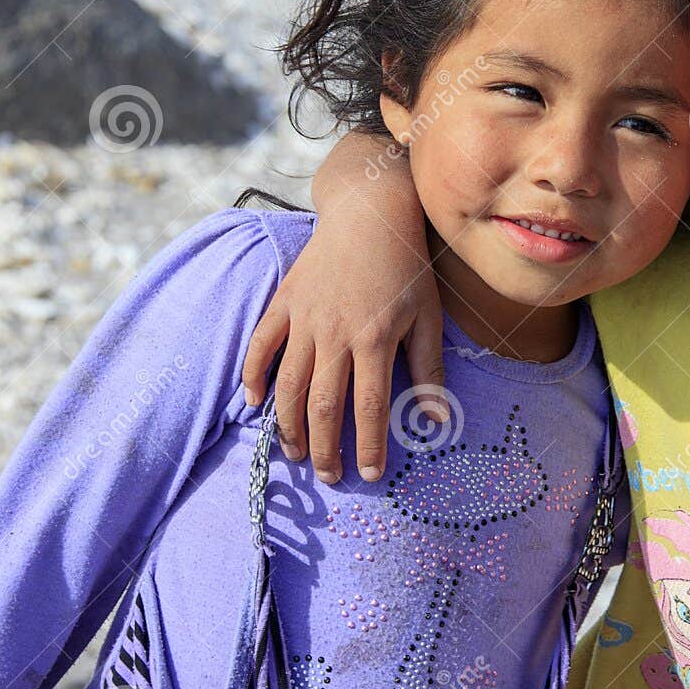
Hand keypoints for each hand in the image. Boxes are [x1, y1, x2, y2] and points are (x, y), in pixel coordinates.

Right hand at [241, 133, 444, 482]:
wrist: (370, 211)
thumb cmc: (406, 266)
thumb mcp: (428, 316)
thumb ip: (429, 369)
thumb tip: (436, 421)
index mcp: (376, 339)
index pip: (369, 408)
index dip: (369, 447)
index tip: (371, 475)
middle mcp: (336, 333)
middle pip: (324, 406)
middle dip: (326, 448)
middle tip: (329, 477)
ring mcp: (305, 318)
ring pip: (288, 384)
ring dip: (289, 425)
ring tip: (296, 453)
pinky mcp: (285, 302)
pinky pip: (261, 345)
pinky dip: (253, 376)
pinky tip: (253, 404)